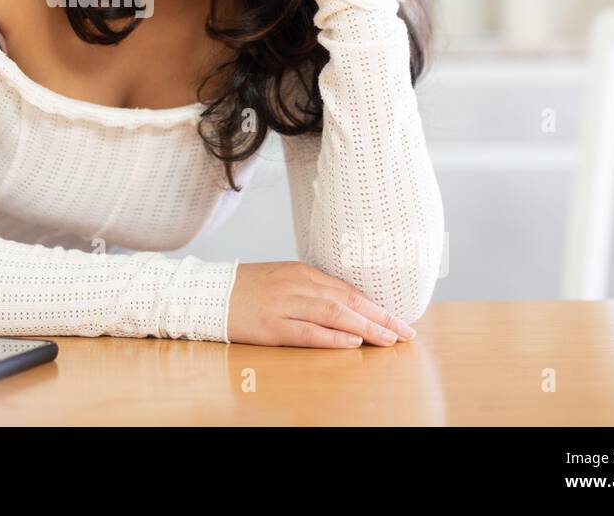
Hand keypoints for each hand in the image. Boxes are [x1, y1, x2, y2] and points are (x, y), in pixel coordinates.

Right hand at [226, 260, 416, 347]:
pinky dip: (332, 336)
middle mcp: (296, 284)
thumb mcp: (283, 279)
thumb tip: (348, 303)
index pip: (348, 289)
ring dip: (365, 326)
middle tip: (405, 331)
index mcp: (302, 271)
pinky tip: (352, 341)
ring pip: (334, 314)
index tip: (399, 318)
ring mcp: (283, 304)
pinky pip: (307, 332)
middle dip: (381, 316)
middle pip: (347, 300)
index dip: (376, 305)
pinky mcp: (270, 325)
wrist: (208, 293)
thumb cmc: (247, 289)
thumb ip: (313, 288)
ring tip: (388, 339)